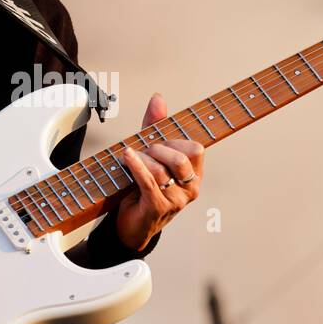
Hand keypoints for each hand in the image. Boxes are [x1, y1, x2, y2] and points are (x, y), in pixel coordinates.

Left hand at [112, 93, 203, 251]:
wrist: (130, 225)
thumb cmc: (142, 188)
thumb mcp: (151, 154)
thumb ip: (156, 127)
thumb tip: (158, 98)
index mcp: (194, 175)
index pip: (196, 149)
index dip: (175, 140)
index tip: (158, 140)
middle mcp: (190, 189)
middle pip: (181, 158)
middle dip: (158, 148)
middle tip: (143, 150)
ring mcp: (175, 201)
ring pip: (162, 170)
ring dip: (142, 159)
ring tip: (130, 158)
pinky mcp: (157, 208)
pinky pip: (149, 182)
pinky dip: (136, 166)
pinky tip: (126, 156)